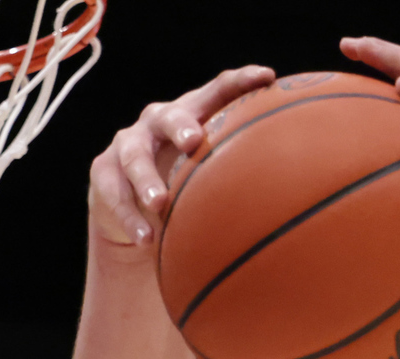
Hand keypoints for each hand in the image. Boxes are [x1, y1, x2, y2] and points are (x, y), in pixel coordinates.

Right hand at [88, 65, 273, 247]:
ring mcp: (127, 145)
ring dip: (146, 180)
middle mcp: (156, 122)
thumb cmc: (182, 191)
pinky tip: (146, 239)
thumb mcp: (209, 180)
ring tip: (161, 203)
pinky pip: (114, 193)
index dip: (240, 82)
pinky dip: (130, 217)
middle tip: (193, 141)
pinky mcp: (103, 172)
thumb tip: (295, 196)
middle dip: (180, 125)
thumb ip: (239, 177)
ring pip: (134, 156)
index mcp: (189, 114)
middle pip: (168, 115)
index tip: (267, 79)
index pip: (217, 90)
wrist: (134, 216)